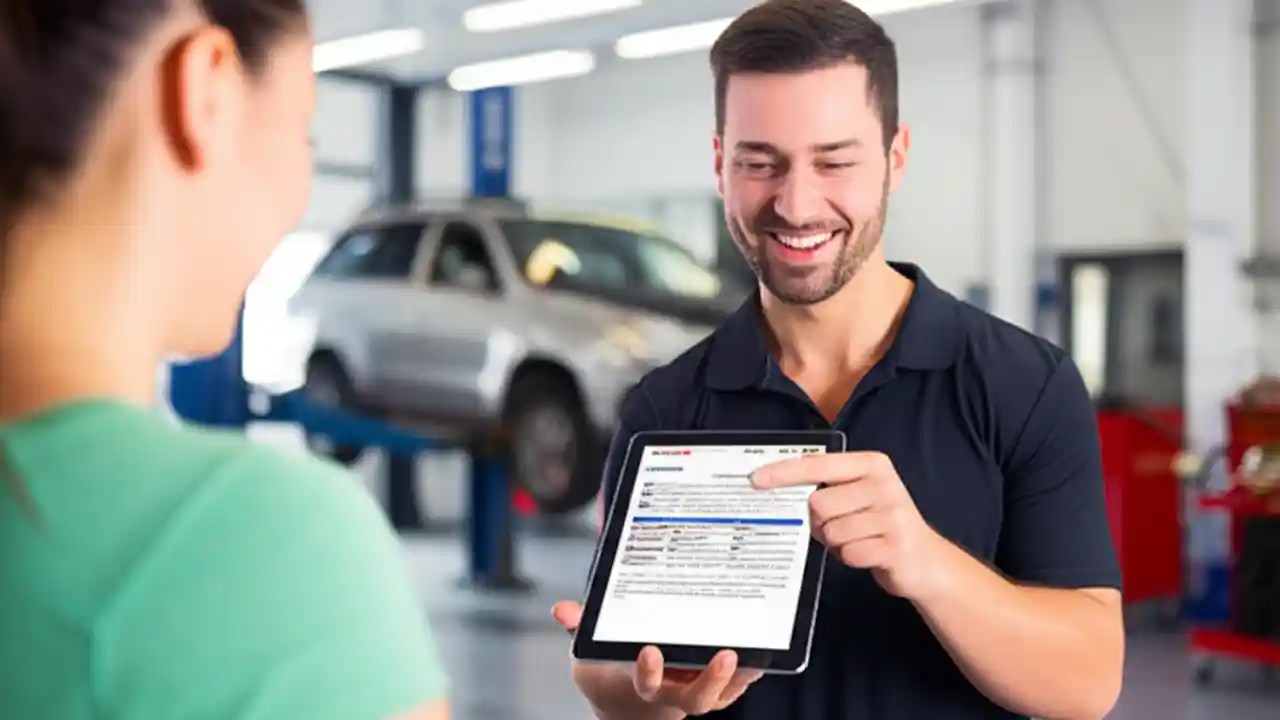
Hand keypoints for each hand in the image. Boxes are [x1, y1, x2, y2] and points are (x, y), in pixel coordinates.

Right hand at [552, 601, 762, 717]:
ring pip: (721, 695)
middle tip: (724, 654)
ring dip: (739, 677)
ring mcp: (696, 694)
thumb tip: (561, 610)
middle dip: (710, 680)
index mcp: (642, 684)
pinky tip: (762, 651)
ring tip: (753, 651)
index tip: (648, 651)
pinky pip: (735, 686)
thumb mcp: (591, 650)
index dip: (649, 673)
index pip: (647, 685)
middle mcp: (673, 694)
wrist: (628, 701)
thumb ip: (580, 626)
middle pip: (696, 699)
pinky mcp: (714, 690)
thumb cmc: (612, 668)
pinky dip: (749, 672)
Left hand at [751, 451, 947, 599]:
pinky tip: (868, 553)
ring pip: (831, 531)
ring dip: (837, 542)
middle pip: (818, 504)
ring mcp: (892, 514)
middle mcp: (883, 484)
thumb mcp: (859, 495)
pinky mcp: (896, 545)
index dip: (783, 473)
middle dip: (820, 522)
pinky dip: (850, 558)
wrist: (926, 560)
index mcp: (871, 464)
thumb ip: (827, 486)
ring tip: (858, 539)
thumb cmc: (880, 524)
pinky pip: (848, 553)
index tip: (755, 479)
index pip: (817, 465)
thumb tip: (780, 486)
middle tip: (842, 526)